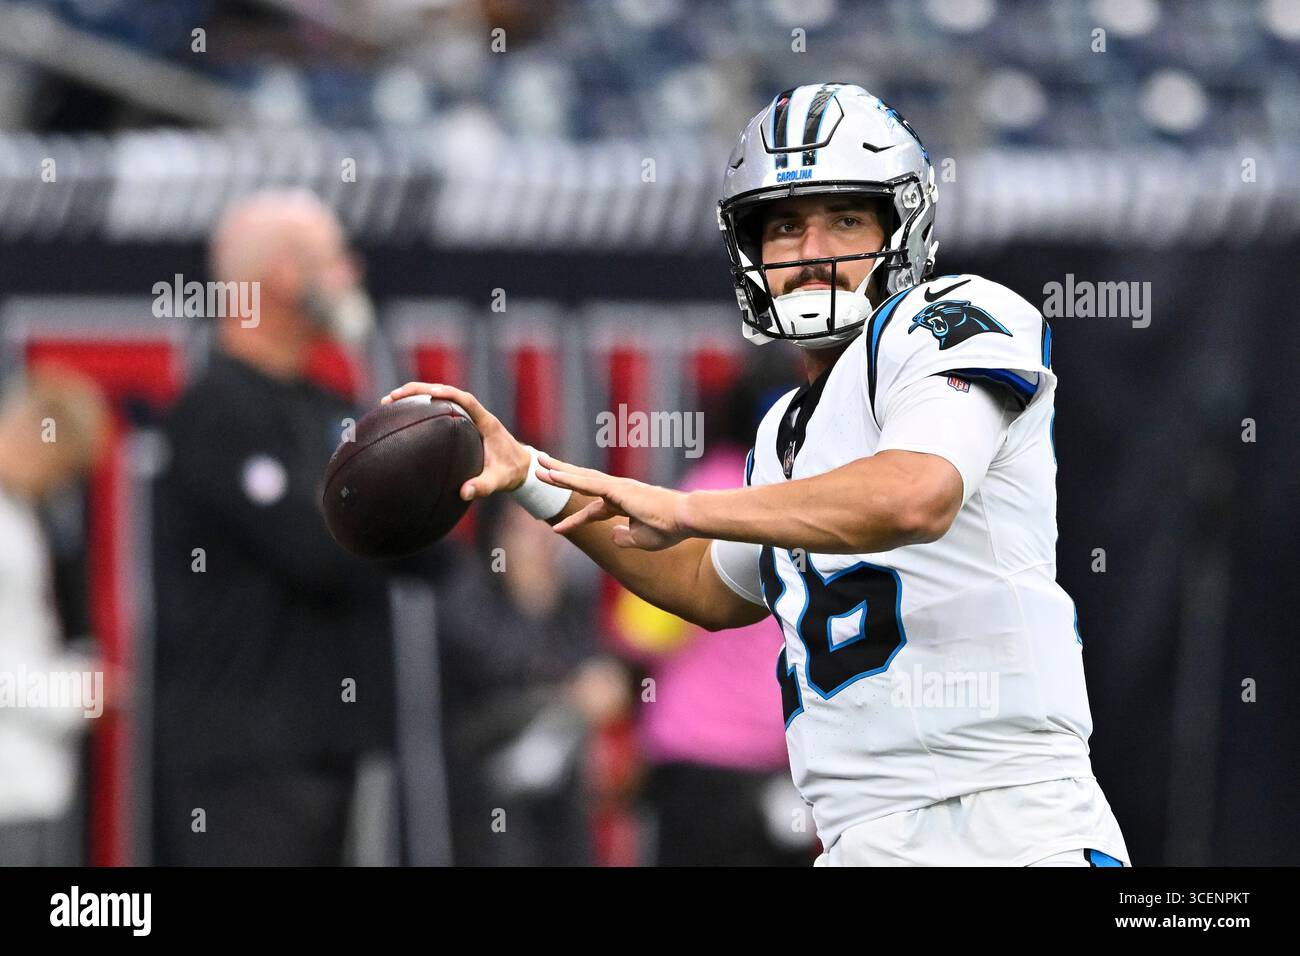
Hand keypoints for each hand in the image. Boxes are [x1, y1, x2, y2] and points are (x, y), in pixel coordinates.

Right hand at [382, 382, 529, 499]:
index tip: (428, 393)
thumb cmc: (511, 472)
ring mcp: (467, 418)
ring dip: (415, 396)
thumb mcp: (499, 481)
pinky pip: (439, 410)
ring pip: (440, 398)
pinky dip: (420, 409)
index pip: (466, 400)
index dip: (447, 393)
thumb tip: (464, 493)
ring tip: (388, 403)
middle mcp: (475, 415)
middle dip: (418, 390)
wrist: (521, 468)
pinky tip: (400, 416)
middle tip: (392, 397)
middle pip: (446, 392)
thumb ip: (484, 486)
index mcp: (486, 422)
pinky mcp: (461, 424)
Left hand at [537, 454, 688, 549]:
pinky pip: (587, 483)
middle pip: (583, 482)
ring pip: (581, 478)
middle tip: (541, 469)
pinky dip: (569, 478)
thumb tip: (612, 536)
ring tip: (538, 466)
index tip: (556, 530)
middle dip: (561, 477)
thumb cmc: (669, 530)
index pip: (593, 510)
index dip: (575, 520)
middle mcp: (618, 491)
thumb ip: (625, 538)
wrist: (685, 520)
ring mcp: (617, 487)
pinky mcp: (617, 489)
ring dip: (558, 472)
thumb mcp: (641, 540)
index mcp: (624, 503)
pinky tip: (553, 475)